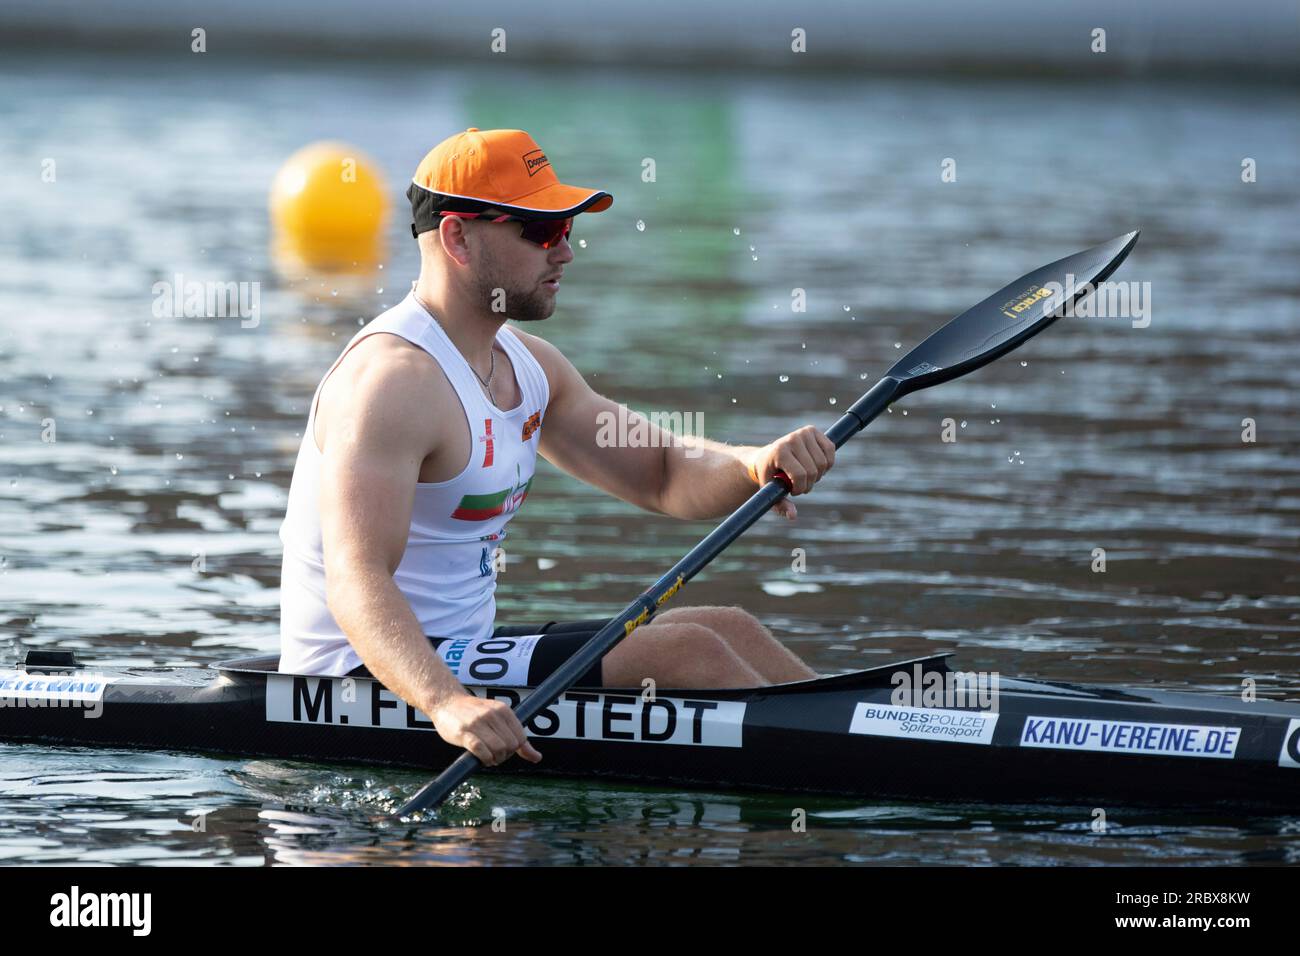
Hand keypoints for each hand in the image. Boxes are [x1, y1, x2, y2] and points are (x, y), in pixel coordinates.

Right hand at [428, 693, 542, 766]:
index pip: (520, 738)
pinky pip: (481, 751)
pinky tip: (482, 758)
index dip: (514, 749)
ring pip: (498, 749)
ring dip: (494, 759)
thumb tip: (537, 757)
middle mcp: (492, 715)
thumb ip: (517, 736)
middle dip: (504, 755)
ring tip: (488, 757)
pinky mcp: (464, 733)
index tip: (504, 749)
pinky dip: (485, 759)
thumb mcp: (498, 718)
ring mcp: (478, 723)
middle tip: (495, 755)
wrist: (446, 701)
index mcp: (503, 710)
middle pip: (511, 746)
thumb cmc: (473, 712)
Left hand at [745, 425, 834, 519]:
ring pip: (824, 462)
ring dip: (818, 475)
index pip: (800, 475)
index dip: (800, 488)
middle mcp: (792, 439)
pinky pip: (831, 450)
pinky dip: (827, 463)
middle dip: (809, 483)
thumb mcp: (770, 491)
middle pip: (813, 470)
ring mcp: (803, 432)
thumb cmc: (768, 476)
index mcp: (779, 452)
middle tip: (800, 484)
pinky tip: (816, 467)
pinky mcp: (813, 431)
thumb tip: (793, 516)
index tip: (793, 491)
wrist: (766, 457)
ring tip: (807, 475)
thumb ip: (780, 505)